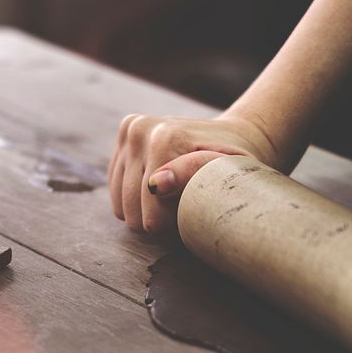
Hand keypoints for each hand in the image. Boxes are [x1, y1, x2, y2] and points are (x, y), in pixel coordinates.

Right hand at [107, 113, 281, 233]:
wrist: (235, 135)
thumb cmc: (235, 165)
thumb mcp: (227, 175)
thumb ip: (194, 176)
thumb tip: (155, 185)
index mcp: (164, 138)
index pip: (151, 214)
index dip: (174, 223)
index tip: (196, 208)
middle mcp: (139, 129)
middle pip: (132, 212)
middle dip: (159, 217)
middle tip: (187, 202)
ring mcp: (129, 130)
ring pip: (121, 206)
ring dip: (146, 210)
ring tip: (174, 194)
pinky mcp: (123, 135)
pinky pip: (116, 193)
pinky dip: (137, 199)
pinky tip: (161, 186)